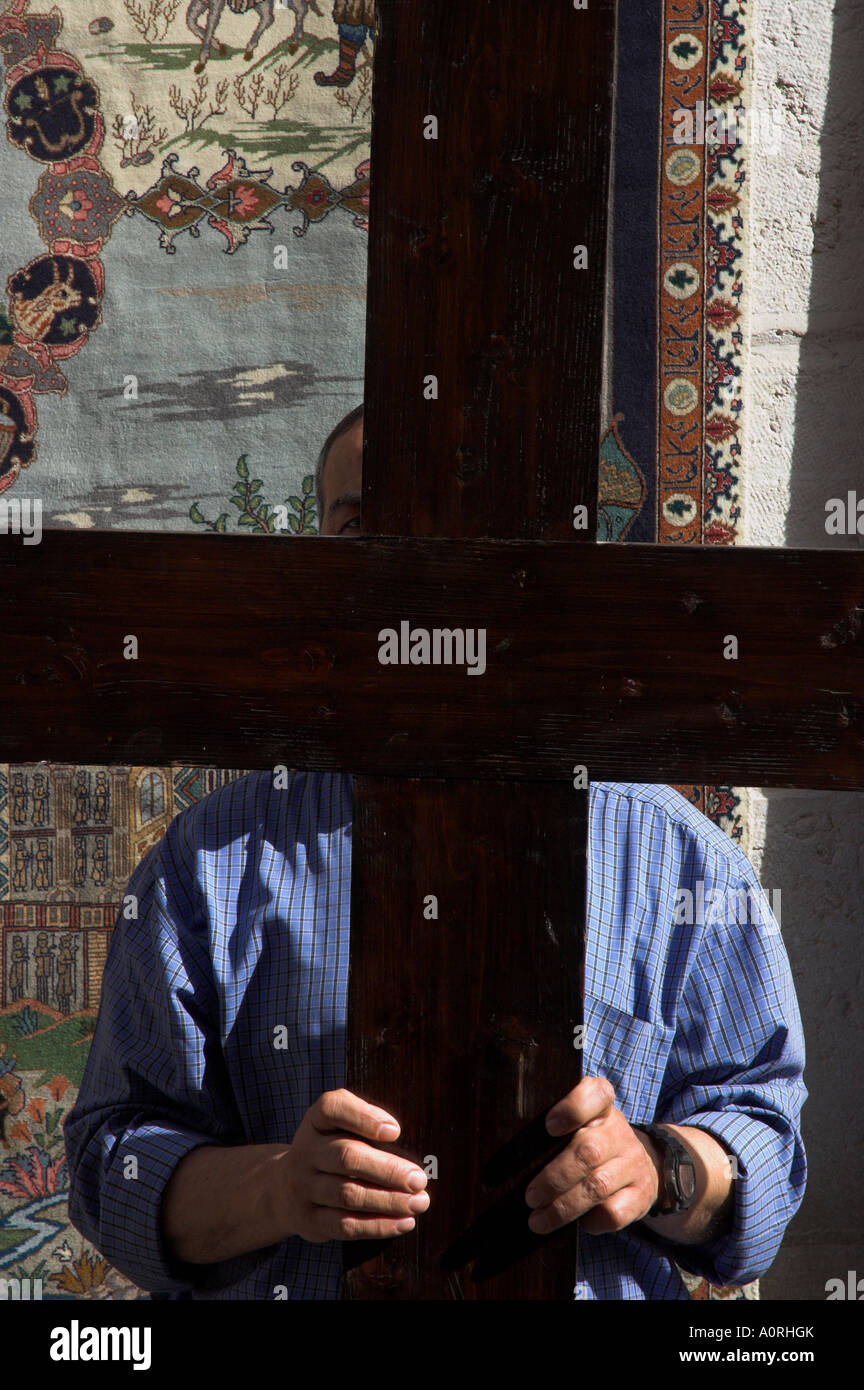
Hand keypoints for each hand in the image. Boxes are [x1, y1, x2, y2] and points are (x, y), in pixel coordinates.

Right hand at [278, 1089, 430, 1242]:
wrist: (283, 1187)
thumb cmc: (326, 1150)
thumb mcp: (334, 1126)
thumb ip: (364, 1121)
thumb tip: (400, 1138)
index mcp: (316, 1122)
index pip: (332, 1108)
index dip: (363, 1117)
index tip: (395, 1131)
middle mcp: (305, 1152)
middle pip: (346, 1157)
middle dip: (387, 1169)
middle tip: (418, 1179)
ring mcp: (303, 1187)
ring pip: (348, 1195)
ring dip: (389, 1201)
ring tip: (418, 1202)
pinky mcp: (308, 1220)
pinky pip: (345, 1226)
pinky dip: (378, 1226)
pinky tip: (404, 1222)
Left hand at [524, 1076, 660, 1235]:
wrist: (642, 1165)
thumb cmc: (594, 1142)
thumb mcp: (582, 1124)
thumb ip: (556, 1128)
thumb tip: (514, 1154)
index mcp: (603, 1108)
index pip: (597, 1094)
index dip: (573, 1108)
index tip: (549, 1126)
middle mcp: (620, 1133)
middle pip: (589, 1151)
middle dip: (554, 1177)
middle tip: (531, 1196)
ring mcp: (633, 1164)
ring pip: (598, 1186)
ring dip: (563, 1206)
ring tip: (538, 1219)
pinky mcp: (641, 1195)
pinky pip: (614, 1212)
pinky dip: (591, 1221)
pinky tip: (576, 1223)